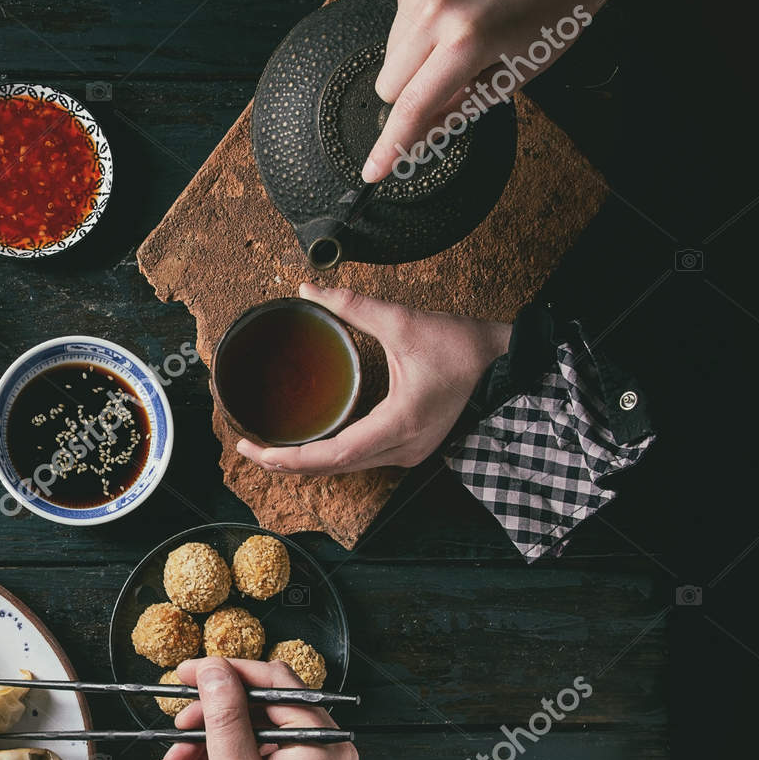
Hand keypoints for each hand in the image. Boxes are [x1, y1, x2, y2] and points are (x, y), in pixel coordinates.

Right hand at [154, 657, 357, 759]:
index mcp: (323, 742)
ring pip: (252, 728)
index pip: (273, 681)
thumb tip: (215, 670)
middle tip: (173, 727)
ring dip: (208, 740)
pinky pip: (257, 751)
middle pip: (261, 703)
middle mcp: (327, 746)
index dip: (225, 673)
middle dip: (211, 714)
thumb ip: (224, 719)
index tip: (184, 675)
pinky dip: (222, 757)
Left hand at [236, 282, 507, 475]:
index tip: (255, 449)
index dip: (290, 458)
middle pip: (333, 469)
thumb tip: (311, 289)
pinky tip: (309, 443)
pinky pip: (362, 459)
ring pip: (347, 468)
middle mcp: (402, 449)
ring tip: (269, 448)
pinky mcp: (411, 447)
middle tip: (248, 448)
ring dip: (308, 462)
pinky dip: (331, 455)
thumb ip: (356, 307)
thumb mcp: (406, 322)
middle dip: (288, 463)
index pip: (333, 456)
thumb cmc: (466, 349)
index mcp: (399, 424)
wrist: (510, 365)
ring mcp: (408, 453)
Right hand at [363, 0, 622, 182]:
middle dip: (412, 94)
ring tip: (460, 38)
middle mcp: (435, 8)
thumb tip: (420, 141)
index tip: (374, 171)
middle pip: (388, 84)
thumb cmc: (553, 11)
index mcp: (466, 40)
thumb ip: (459, 109)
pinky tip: (454, 16)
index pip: (412, 107)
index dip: (391, 146)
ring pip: (390, 54)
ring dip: (416, 58)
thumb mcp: (515, 72)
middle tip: (452, 80)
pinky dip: (420, 29)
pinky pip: (398, 21)